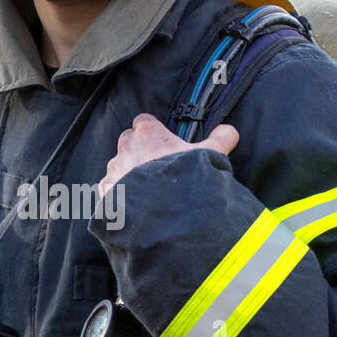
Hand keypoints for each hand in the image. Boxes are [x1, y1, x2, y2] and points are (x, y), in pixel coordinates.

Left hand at [98, 114, 238, 199]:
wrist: (164, 216)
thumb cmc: (185, 181)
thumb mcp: (210, 157)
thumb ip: (220, 140)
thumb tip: (230, 131)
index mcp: (148, 133)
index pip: (143, 121)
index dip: (153, 130)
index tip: (163, 142)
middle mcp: (126, 148)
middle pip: (128, 141)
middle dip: (139, 150)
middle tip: (156, 167)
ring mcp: (114, 170)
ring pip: (118, 165)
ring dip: (128, 172)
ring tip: (147, 190)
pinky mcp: (106, 192)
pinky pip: (109, 187)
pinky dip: (118, 193)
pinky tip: (134, 204)